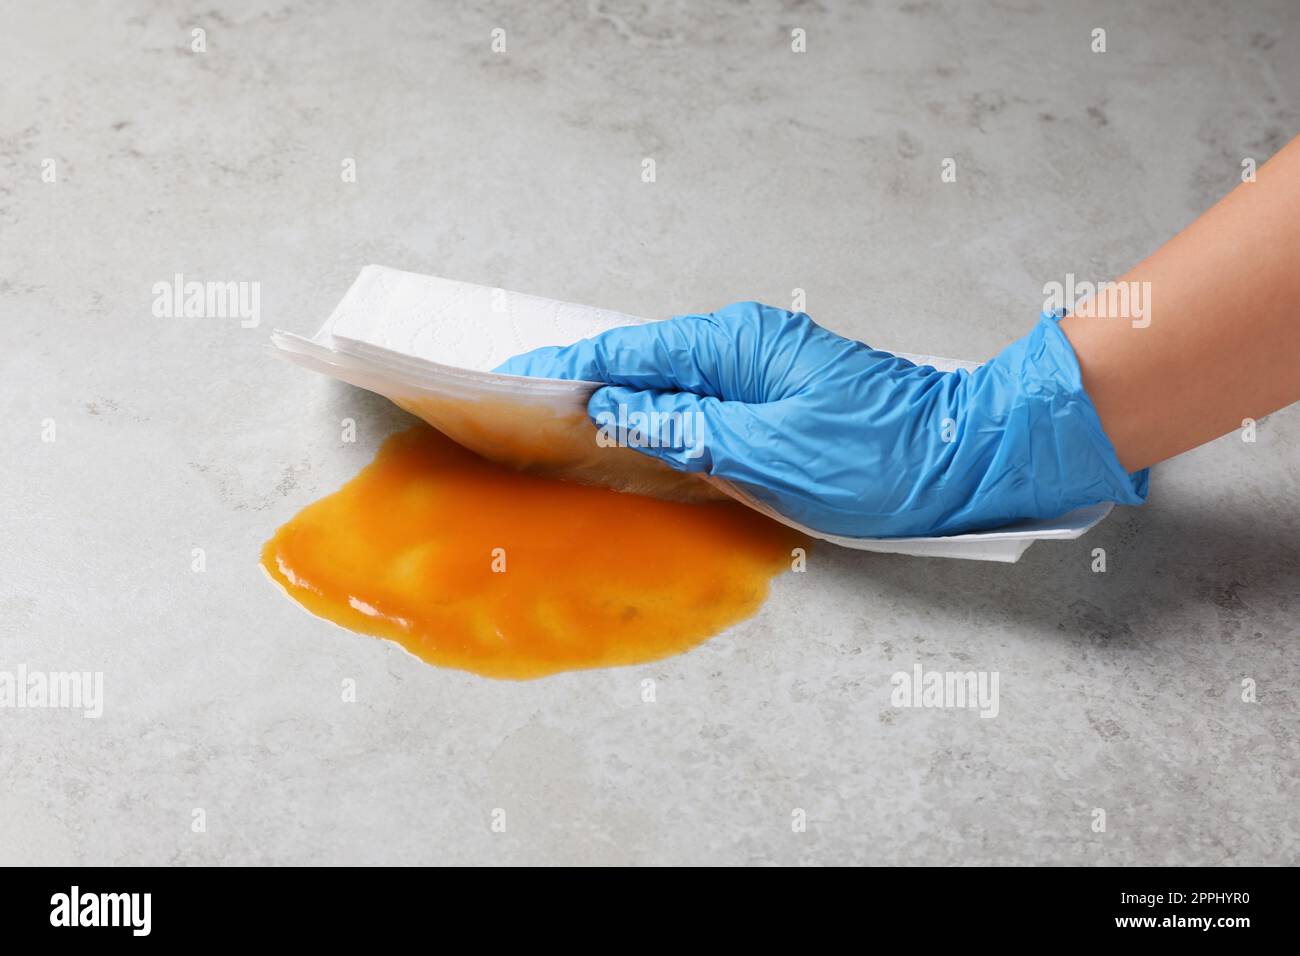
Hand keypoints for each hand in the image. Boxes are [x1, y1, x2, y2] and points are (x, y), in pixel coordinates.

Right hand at [493, 302, 1146, 537]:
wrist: (972, 458)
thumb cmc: (886, 457)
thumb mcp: (773, 452)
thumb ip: (688, 431)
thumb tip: (616, 413)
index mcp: (737, 345)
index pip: (628, 351)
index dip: (565, 369)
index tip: (509, 383)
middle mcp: (744, 347)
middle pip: (642, 364)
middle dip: (581, 388)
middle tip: (520, 420)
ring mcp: (761, 372)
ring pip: (670, 387)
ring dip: (620, 408)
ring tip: (560, 435)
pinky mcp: (777, 400)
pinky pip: (701, 406)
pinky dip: (662, 423)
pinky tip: (637, 447)